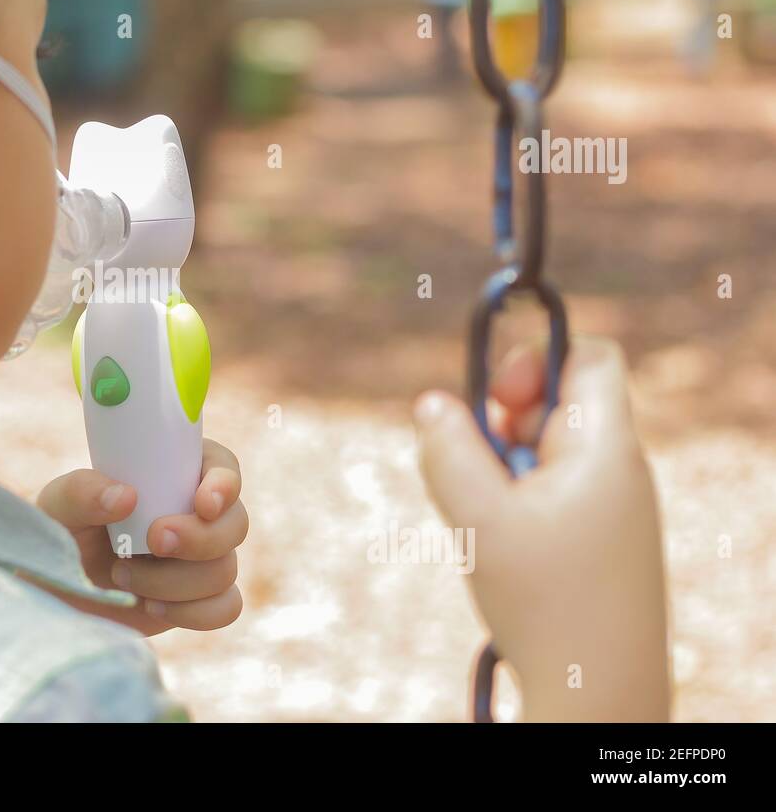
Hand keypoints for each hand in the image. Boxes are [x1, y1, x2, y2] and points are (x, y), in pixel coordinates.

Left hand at [36, 439, 246, 635]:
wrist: (55, 594)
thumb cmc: (58, 535)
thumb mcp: (57, 506)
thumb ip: (82, 492)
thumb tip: (127, 496)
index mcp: (171, 474)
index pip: (220, 465)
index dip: (223, 482)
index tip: (201, 502)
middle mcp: (194, 514)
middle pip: (236, 522)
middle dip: (200, 538)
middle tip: (154, 541)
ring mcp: (201, 559)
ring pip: (225, 568)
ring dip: (175, 580)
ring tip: (123, 576)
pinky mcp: (200, 600)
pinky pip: (226, 607)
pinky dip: (193, 611)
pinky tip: (150, 605)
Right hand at [414, 336, 669, 721]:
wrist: (598, 695)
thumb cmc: (545, 605)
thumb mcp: (477, 519)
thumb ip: (447, 450)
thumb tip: (432, 402)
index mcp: (605, 449)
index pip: (591, 357)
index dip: (538, 358)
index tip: (497, 399)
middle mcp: (621, 470)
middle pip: (559, 402)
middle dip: (504, 422)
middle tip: (477, 469)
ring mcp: (615, 508)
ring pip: (547, 451)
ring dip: (504, 468)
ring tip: (488, 521)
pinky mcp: (603, 540)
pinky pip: (554, 492)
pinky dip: (518, 502)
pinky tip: (506, 548)